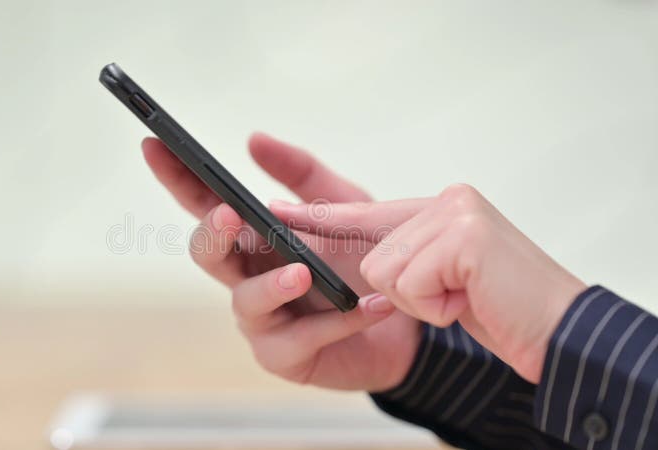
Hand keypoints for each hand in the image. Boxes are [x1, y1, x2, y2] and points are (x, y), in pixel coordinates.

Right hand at [142, 133, 421, 390]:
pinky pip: (301, 338)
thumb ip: (302, 174)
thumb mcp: (343, 207)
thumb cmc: (363, 261)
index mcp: (253, 238)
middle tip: (229, 213)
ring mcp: (262, 320)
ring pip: (246, 301)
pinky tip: (372, 306)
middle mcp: (247, 277)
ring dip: (273, 285)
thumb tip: (253, 139)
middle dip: (213, 233)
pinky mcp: (286, 357)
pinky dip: (338, 322)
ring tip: (303, 272)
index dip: (177, 177)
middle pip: (207, 254)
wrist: (408, 319)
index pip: (205, 205)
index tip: (155, 144)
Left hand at [271, 184, 586, 382]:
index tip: (273, 212)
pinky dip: (436, 308)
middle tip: (443, 295)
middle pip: (370, 254)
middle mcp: (447, 202)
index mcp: (439, 208)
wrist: (559, 331)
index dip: (318, 217)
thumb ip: (400, 255)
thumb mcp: (439, 280)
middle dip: (399, 290)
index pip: (364, 211)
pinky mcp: (465, 237)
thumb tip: (348, 253)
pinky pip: (409, 284)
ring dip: (420, 302)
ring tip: (462, 298)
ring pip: (384, 271)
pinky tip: (470, 302)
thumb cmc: (498, 309)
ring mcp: (457, 215)